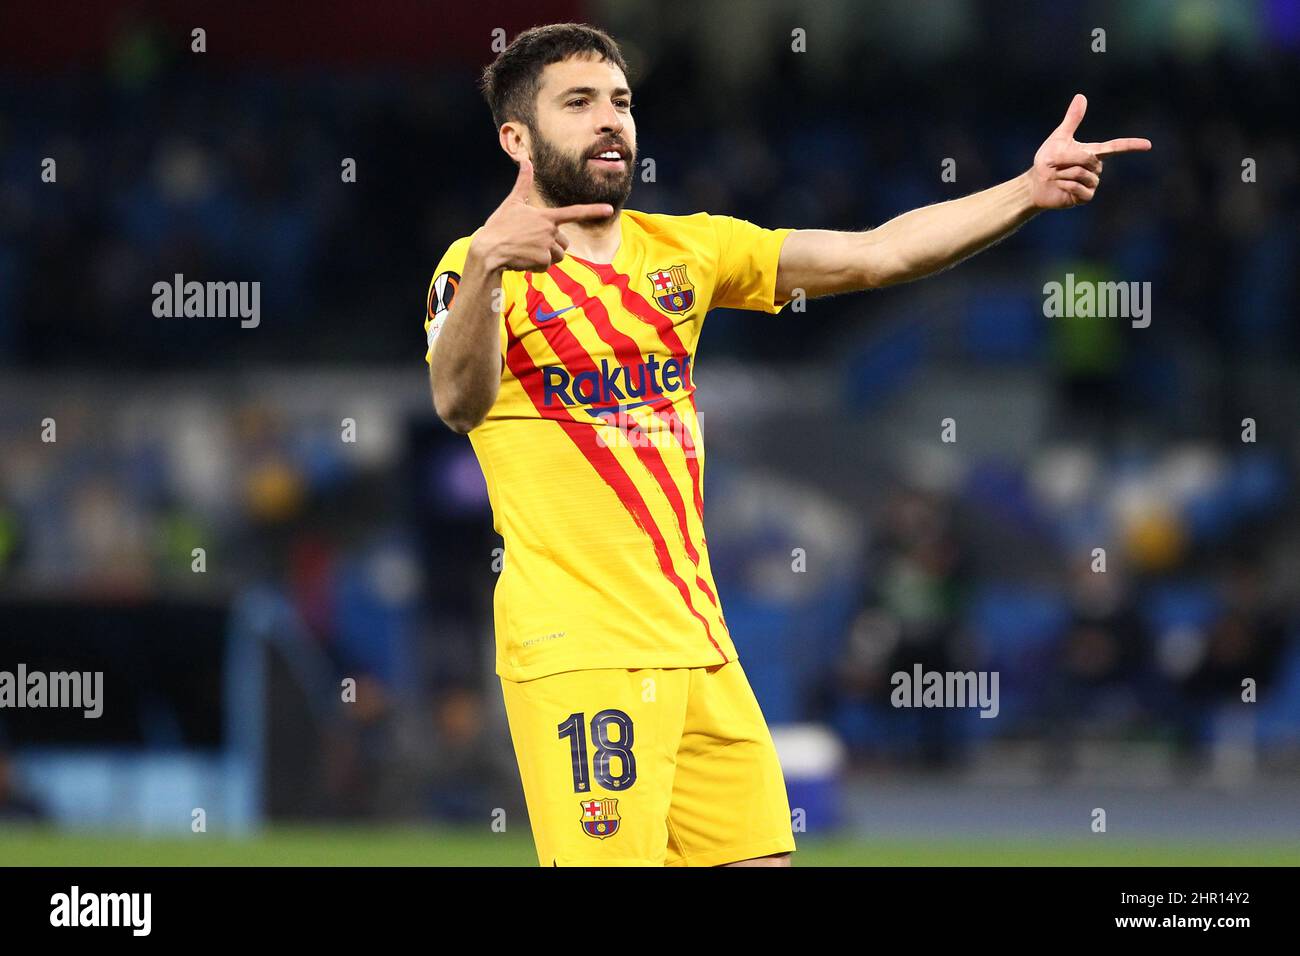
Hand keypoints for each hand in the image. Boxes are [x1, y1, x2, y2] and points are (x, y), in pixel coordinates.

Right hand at [469, 159, 613, 272]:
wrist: (488, 250)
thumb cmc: (499, 226)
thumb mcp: (512, 203)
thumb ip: (523, 183)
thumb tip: (525, 160)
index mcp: (546, 216)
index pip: (574, 212)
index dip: (593, 210)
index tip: (609, 209)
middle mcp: (550, 230)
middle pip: (565, 243)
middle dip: (553, 246)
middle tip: (532, 244)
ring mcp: (547, 246)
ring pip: (558, 257)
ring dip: (546, 258)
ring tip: (527, 252)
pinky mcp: (542, 261)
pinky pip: (547, 267)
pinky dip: (537, 267)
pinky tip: (523, 261)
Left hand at [1028, 94, 1150, 209]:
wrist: (1036, 183)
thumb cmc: (1048, 160)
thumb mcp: (1059, 138)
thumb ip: (1072, 119)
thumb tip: (1081, 96)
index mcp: (1094, 152)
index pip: (1116, 147)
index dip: (1132, 145)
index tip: (1148, 145)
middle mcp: (1096, 168)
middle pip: (1088, 160)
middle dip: (1066, 160)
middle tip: (1055, 164)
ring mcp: (1093, 183)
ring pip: (1081, 174)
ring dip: (1063, 173)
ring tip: (1056, 175)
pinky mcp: (1085, 197)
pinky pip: (1078, 188)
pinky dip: (1064, 185)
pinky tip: (1059, 186)